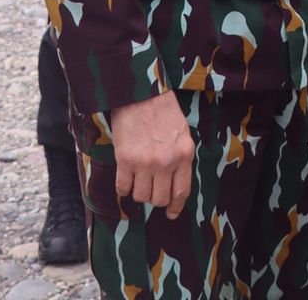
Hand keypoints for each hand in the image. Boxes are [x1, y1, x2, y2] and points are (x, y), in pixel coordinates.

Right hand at [109, 89, 195, 219]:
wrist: (140, 93)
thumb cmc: (163, 111)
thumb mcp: (182, 133)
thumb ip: (180, 158)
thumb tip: (174, 183)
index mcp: (184, 155)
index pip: (182, 191)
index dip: (175, 206)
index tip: (171, 213)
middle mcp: (166, 162)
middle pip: (160, 198)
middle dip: (155, 199)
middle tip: (150, 190)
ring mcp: (145, 162)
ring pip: (141, 196)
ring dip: (139, 193)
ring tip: (138, 181)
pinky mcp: (125, 160)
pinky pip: (123, 187)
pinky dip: (124, 189)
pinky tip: (125, 180)